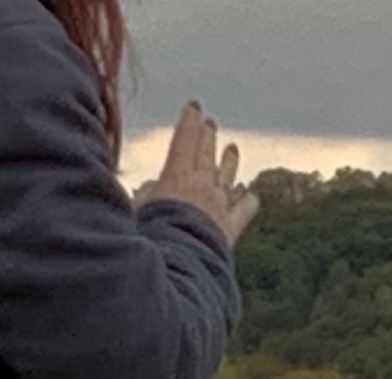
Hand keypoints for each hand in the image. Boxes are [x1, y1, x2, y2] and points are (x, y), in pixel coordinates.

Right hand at [135, 102, 257, 242]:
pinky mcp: (231, 226)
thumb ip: (145, 193)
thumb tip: (151, 187)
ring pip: (227, 176)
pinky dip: (249, 200)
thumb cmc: (153, 233)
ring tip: (233, 148)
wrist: (181, 258)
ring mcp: (219, 204)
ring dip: (230, 161)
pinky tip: (252, 194)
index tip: (194, 107)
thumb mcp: (139, 208)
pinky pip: (244, 209)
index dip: (189, 121)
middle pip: (206, 154)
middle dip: (207, 136)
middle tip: (210, 122)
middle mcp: (201, 185)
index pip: (184, 140)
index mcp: (177, 175)